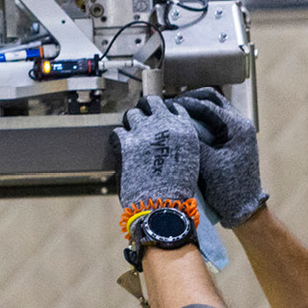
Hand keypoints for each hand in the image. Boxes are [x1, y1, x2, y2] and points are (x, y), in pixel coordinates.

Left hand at [114, 95, 201, 213]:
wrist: (163, 205)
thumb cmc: (177, 190)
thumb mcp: (190, 160)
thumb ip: (179, 143)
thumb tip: (168, 138)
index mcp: (184, 129)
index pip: (173, 107)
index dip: (164, 112)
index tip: (159, 117)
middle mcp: (165, 125)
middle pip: (151, 102)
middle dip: (145, 108)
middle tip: (141, 118)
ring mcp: (145, 131)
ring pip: (132, 114)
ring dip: (130, 123)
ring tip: (131, 134)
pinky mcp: (127, 142)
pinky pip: (117, 131)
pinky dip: (117, 139)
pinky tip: (119, 146)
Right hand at [171, 87, 266, 224]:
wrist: (243, 209)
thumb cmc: (228, 190)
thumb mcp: (208, 165)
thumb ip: (193, 142)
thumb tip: (173, 126)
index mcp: (238, 128)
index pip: (208, 106)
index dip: (185, 103)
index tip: (165, 106)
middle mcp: (239, 125)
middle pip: (212, 99)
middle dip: (190, 99)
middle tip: (169, 104)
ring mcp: (235, 131)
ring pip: (212, 108)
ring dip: (193, 107)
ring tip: (173, 112)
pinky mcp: (229, 139)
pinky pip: (212, 121)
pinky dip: (197, 119)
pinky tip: (181, 124)